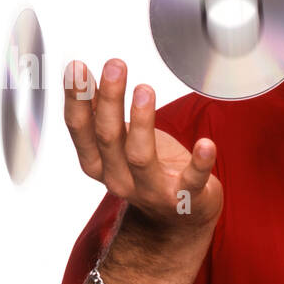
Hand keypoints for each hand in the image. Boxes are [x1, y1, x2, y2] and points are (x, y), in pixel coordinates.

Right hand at [63, 59, 223, 233]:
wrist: (178, 218)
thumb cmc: (149, 171)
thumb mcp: (119, 144)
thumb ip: (101, 116)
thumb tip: (79, 76)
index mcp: (100, 164)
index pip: (81, 130)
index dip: (77, 100)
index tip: (76, 68)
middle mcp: (120, 180)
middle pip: (109, 137)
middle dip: (109, 99)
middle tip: (115, 65)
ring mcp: (153, 191)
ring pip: (140, 156)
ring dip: (142, 121)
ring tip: (145, 89)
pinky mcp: (186, 198)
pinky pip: (192, 181)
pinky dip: (200, 162)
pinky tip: (207, 143)